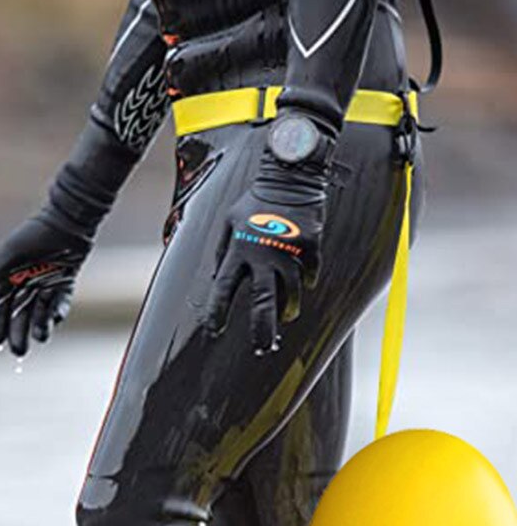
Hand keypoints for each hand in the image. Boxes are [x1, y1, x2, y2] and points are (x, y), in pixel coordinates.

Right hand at [0, 215, 91, 356]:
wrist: (66, 222)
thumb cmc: (34, 234)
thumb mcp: (10, 252)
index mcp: (7, 280)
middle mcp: (24, 287)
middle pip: (19, 317)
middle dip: (18, 334)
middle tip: (19, 351)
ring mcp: (44, 288)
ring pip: (39, 314)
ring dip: (39, 327)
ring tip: (39, 337)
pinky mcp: (63, 287)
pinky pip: (59, 305)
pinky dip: (57, 312)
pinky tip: (55, 318)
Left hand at [205, 155, 327, 354]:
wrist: (290, 176)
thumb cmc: (255, 201)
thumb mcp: (228, 223)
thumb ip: (222, 253)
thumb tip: (216, 280)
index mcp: (239, 250)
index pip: (223, 289)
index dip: (217, 313)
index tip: (214, 332)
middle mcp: (263, 255)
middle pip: (263, 301)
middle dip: (263, 329)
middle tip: (264, 349)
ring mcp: (289, 252)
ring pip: (291, 293)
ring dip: (287, 310)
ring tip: (284, 318)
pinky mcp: (311, 247)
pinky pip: (310, 275)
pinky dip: (306, 282)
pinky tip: (304, 284)